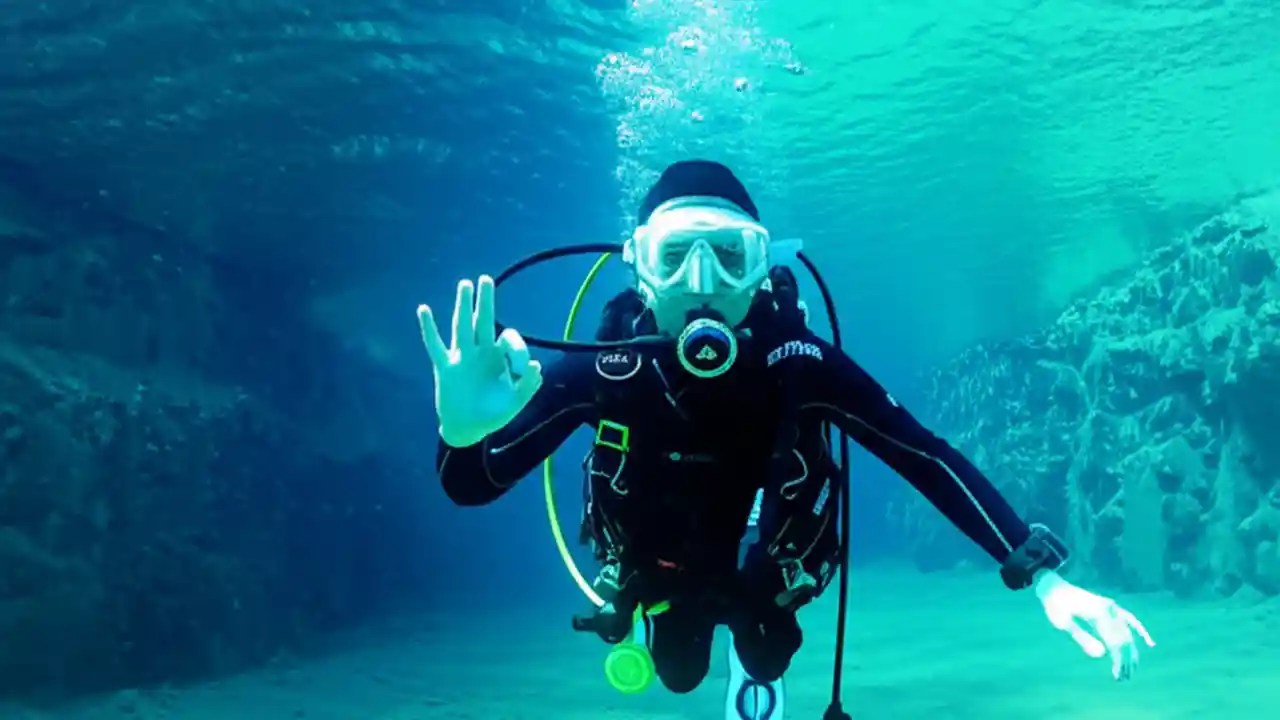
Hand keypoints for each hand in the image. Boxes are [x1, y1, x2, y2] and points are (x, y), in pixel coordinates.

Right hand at [417, 275, 541, 446]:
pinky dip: (428, 328)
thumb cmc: (493, 413)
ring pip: (462, 326)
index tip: (523, 370)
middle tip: (485, 279)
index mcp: (500, 357)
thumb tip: (536, 366)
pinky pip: (434, 345)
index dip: (519, 350)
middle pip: (483, 320)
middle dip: (485, 301)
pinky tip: (423, 309)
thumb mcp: (515, 402)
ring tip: (465, 284)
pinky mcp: (445, 367)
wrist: (469, 429)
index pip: (509, 339)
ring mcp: (462, 357)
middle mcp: (481, 352)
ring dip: (463, 306)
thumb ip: (528, 386)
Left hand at [1034, 570, 1154, 679]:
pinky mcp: (1110, 607)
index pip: (1115, 643)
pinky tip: (1149, 643)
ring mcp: (1112, 607)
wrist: (1052, 586)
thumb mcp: (1063, 622)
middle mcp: (1110, 609)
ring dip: (1131, 653)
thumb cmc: (1054, 605)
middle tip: (1122, 679)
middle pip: (1124, 639)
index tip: (1117, 677)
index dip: (1119, 661)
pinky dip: (1140, 631)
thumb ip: (1081, 637)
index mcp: (1099, 613)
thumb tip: (1101, 655)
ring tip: (1130, 671)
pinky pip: (1130, 619)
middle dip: (1125, 661)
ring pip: (1128, 633)